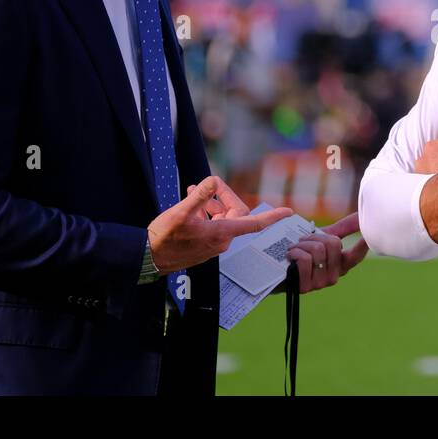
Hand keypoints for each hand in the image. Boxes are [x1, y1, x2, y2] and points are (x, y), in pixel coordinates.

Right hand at [148, 176, 289, 272]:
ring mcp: (213, 245)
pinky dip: (206, 213)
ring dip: (211, 204)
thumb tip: (214, 180)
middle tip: (208, 184)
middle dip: (224, 196)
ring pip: (222, 218)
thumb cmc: (164, 237)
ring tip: (192, 192)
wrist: (148, 258)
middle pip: (235, 213)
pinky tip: (192, 205)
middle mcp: (221, 241)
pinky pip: (213, 225)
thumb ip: (199, 196)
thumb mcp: (180, 212)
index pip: (254, 223)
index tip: (289, 211)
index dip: (272, 216)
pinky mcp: (204, 246)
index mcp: (221, 233)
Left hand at [285, 212, 368, 292]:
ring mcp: (321, 283)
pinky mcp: (306, 287)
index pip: (356, 256)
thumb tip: (362, 215)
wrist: (276, 269)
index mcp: (341, 265)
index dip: (363, 246)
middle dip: (314, 236)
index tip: (368, 237)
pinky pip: (305, 260)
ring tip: (294, 250)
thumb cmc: (301, 253)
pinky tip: (290, 258)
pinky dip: (294, 253)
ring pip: (317, 250)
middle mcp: (334, 276)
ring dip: (301, 245)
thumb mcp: (322, 239)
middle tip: (303, 242)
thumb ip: (343, 229)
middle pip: (333, 243)